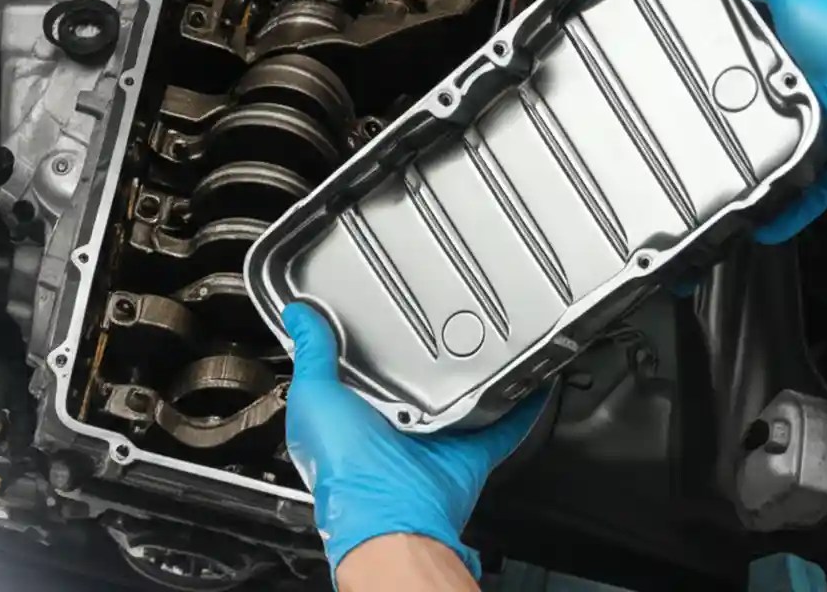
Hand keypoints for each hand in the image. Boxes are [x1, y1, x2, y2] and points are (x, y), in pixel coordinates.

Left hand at [282, 302, 542, 577]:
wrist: (391, 512)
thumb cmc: (344, 465)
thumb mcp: (314, 396)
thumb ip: (312, 354)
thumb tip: (297, 316)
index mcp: (352, 416)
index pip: (361, 372)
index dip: (370, 346)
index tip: (383, 314)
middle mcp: (393, 429)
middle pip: (415, 385)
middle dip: (428, 359)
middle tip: (445, 318)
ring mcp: (432, 441)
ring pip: (460, 402)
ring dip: (475, 378)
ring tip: (490, 339)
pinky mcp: (467, 452)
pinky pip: (501, 425)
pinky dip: (519, 406)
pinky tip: (529, 382)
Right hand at [707, 0, 826, 242]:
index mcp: (808, 26)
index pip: (757, 31)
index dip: (725, 38)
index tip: (687, 50)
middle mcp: (818, 70)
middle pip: (761, 90)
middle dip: (729, 103)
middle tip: (688, 112)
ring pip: (779, 138)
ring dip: (755, 154)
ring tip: (711, 167)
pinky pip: (805, 186)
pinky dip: (786, 208)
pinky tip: (758, 222)